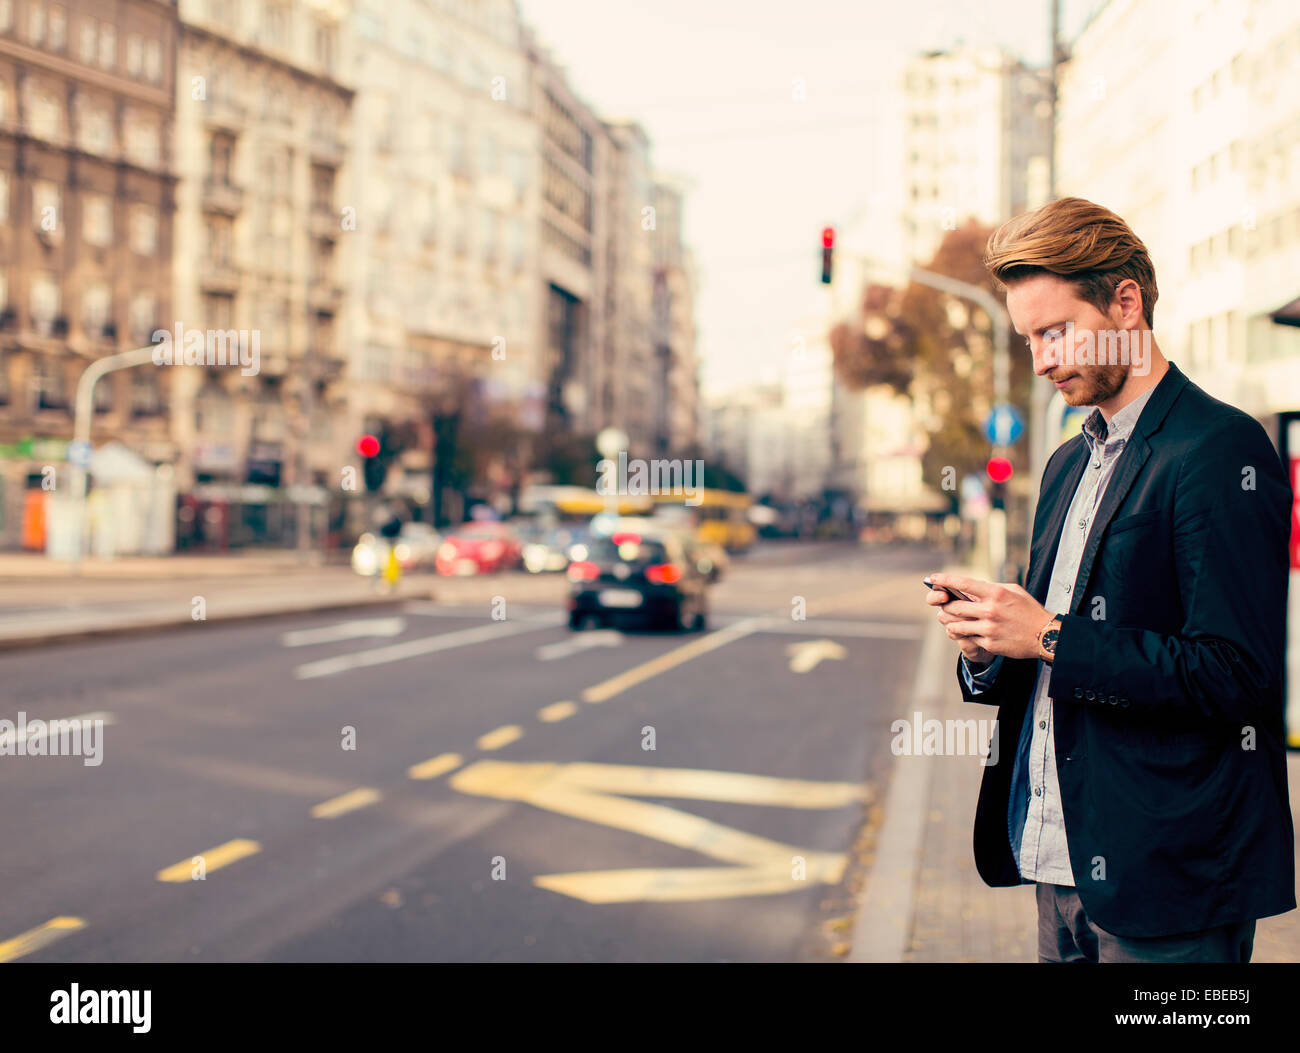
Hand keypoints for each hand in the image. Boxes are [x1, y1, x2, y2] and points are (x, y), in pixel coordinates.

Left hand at [926, 573, 1052, 660]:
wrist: (1045, 635)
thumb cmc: (1029, 610)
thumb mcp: (1013, 591)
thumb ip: (992, 587)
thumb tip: (973, 586)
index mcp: (995, 593)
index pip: (963, 584)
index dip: (945, 580)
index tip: (933, 578)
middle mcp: (990, 610)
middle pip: (955, 607)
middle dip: (945, 606)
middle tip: (942, 605)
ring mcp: (989, 628)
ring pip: (957, 625)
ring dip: (950, 623)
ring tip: (948, 621)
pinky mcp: (990, 644)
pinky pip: (969, 638)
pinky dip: (966, 635)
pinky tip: (968, 633)